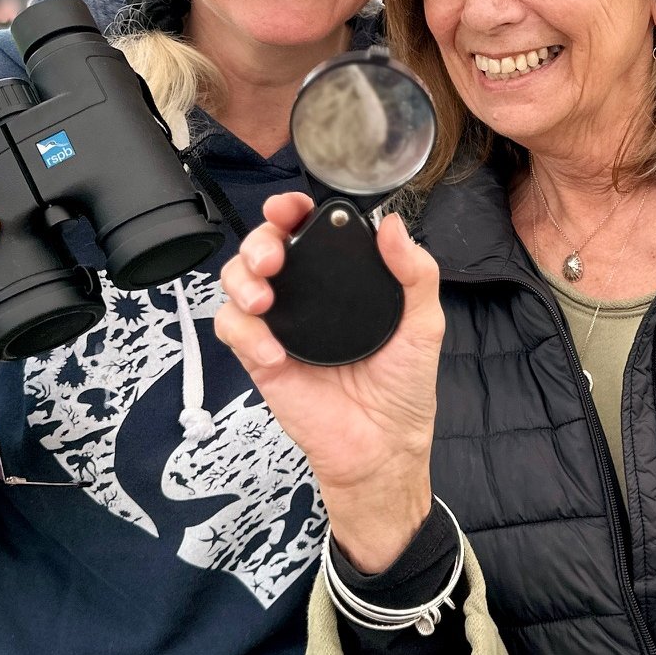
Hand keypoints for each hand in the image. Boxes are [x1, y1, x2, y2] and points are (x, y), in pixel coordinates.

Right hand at [215, 193, 444, 572]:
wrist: (383, 445)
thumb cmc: (403, 386)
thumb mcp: (423, 324)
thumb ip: (415, 274)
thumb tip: (392, 226)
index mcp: (341, 281)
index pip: (307, 233)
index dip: (291, 212)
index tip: (291, 209)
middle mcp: (306, 298)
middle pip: (262, 249)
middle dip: (258, 241)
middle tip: (273, 258)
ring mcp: (280, 327)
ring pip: (236, 283)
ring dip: (241, 279)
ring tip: (264, 298)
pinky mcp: (260, 360)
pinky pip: (232, 331)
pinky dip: (245, 333)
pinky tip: (273, 352)